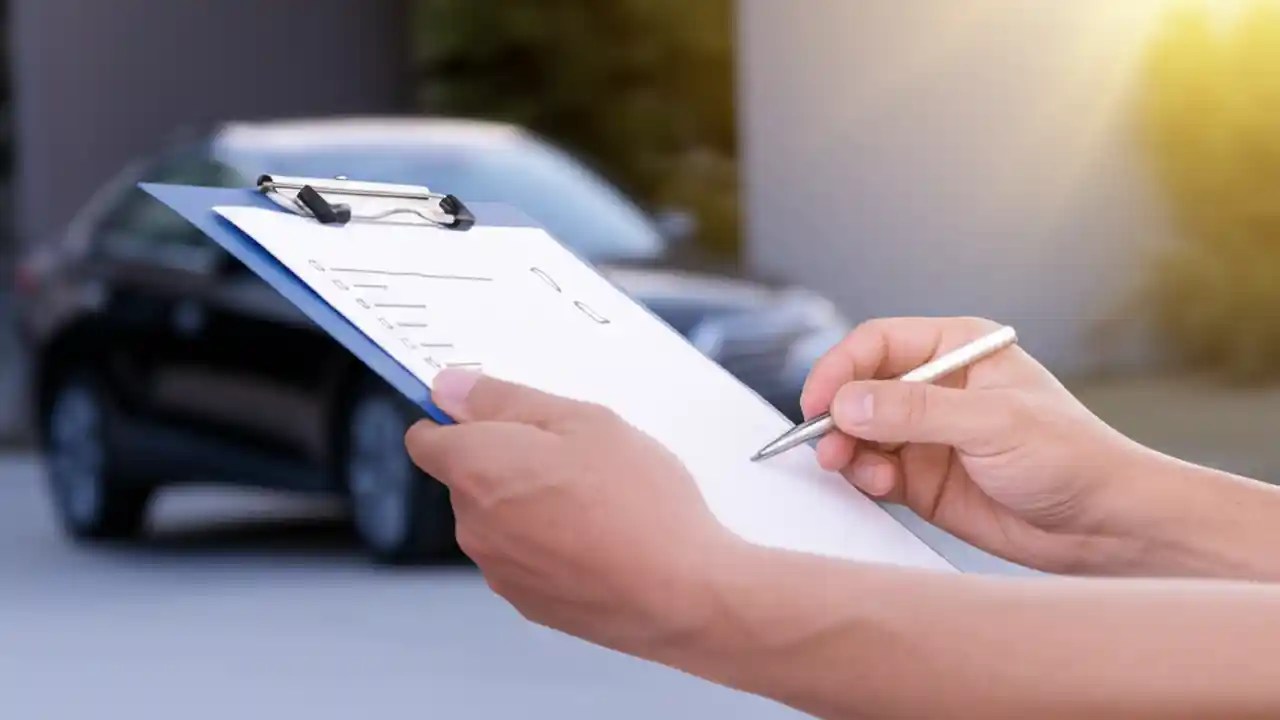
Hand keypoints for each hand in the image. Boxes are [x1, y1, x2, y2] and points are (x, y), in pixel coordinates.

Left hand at [404, 370, 739, 656]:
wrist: (683, 593)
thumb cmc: (639, 502)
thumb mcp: (583, 421)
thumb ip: (505, 401)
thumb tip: (448, 389)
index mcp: (477, 470)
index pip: (426, 438)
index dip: (456, 419)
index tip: (492, 413)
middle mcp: (473, 524)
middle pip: (469, 477)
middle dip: (509, 460)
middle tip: (575, 455)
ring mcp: (498, 569)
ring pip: (499, 518)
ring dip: (531, 503)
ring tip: (597, 501)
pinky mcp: (527, 602)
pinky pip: (524, 555)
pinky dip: (549, 543)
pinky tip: (599, 539)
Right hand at [802, 316, 1156, 573]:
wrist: (1104, 525)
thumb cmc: (1071, 457)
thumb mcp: (993, 423)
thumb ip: (916, 412)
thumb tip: (847, 403)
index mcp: (958, 349)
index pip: (878, 344)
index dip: (841, 368)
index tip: (819, 401)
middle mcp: (936, 388)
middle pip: (860, 388)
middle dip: (837, 414)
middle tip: (825, 444)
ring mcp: (927, 435)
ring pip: (859, 432)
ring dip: (846, 449)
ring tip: (850, 468)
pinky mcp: (922, 479)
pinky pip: (873, 470)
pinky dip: (864, 476)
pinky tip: (877, 484)